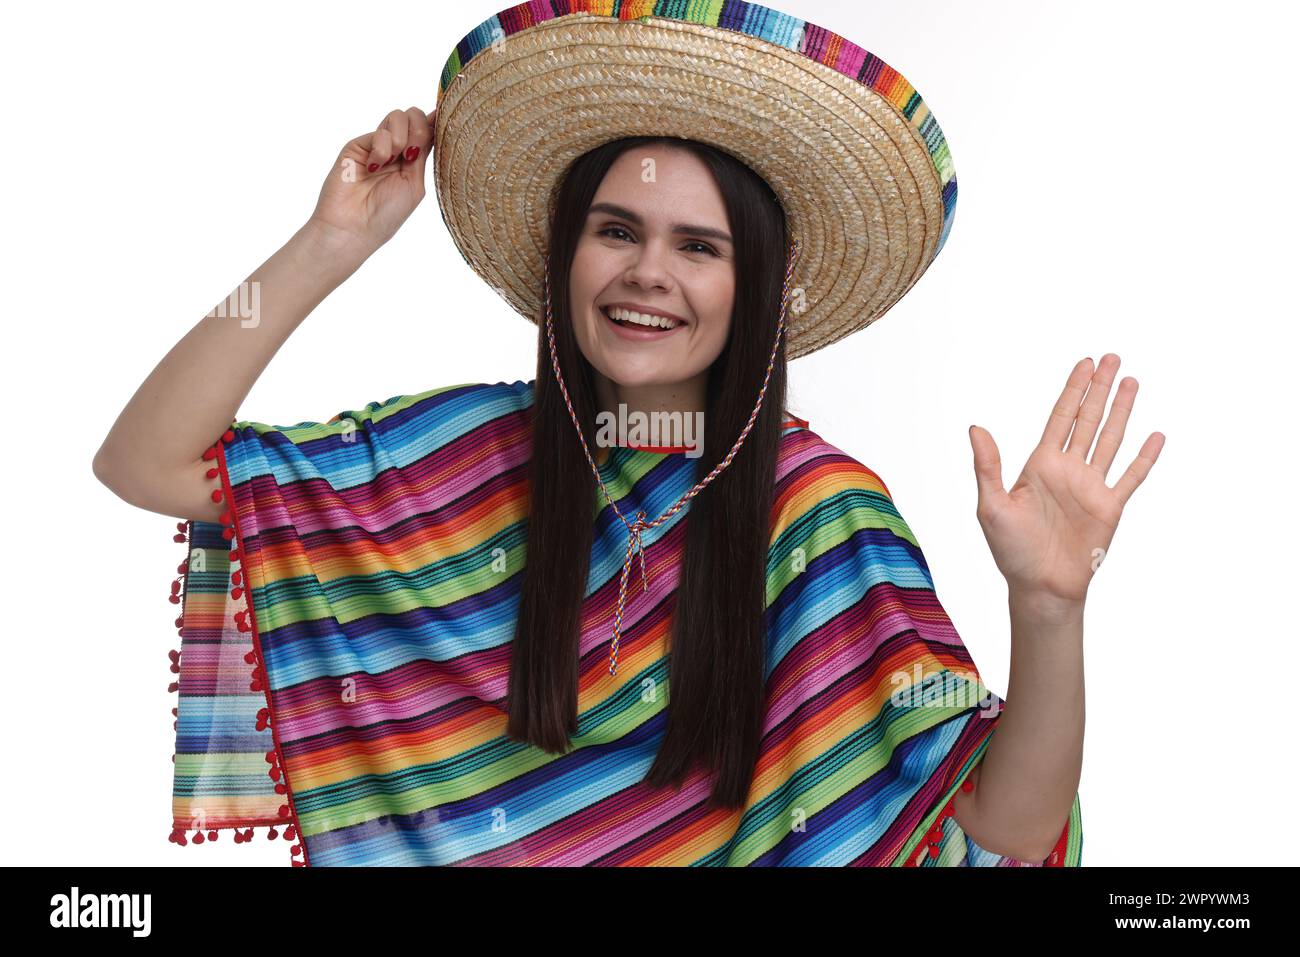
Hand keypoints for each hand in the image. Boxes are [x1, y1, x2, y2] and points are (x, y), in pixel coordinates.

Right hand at [304, 105, 436, 261]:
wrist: (354, 226)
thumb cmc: (386, 214)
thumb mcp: (414, 183)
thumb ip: (423, 152)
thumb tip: (437, 121)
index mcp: (414, 161)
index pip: (428, 130)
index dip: (437, 121)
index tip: (444, 118)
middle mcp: (396, 150)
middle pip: (415, 116)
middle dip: (419, 129)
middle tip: (411, 154)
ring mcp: (377, 145)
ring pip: (398, 116)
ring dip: (401, 138)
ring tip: (392, 162)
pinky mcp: (358, 145)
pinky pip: (379, 131)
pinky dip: (382, 148)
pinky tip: (374, 167)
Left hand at [969, 354, 1163, 608]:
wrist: (1040, 587)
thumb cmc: (1011, 550)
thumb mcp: (991, 506)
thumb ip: (987, 466)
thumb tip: (975, 428)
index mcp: (1040, 465)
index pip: (1061, 418)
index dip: (1073, 390)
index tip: (1085, 363)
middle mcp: (1068, 470)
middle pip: (1088, 420)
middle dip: (1100, 389)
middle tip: (1113, 357)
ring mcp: (1091, 487)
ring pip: (1111, 439)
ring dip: (1123, 411)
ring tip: (1133, 381)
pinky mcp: (1110, 508)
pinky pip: (1132, 477)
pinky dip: (1145, 457)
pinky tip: (1156, 435)